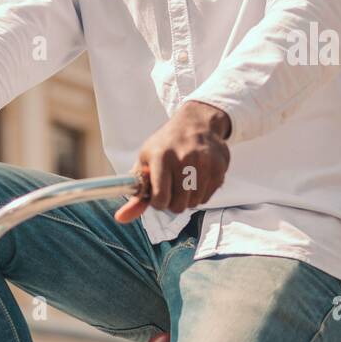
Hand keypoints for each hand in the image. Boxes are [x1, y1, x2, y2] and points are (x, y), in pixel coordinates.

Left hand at [114, 101, 229, 222]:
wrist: (196, 123)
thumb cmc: (166, 145)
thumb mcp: (145, 162)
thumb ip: (136, 194)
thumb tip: (121, 218)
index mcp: (161, 157)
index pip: (160, 199)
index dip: (158, 202)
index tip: (158, 194)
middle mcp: (184, 158)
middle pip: (178, 206)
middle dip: (173, 202)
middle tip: (172, 187)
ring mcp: (204, 162)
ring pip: (195, 203)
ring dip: (188, 198)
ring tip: (185, 180)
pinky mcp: (219, 166)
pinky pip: (208, 197)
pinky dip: (202, 193)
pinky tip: (198, 177)